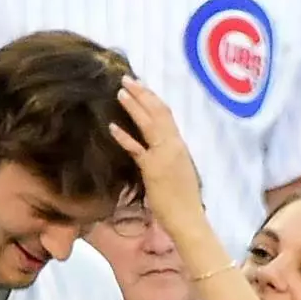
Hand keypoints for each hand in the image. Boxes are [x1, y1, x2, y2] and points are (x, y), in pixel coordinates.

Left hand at [109, 78, 205, 240]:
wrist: (189, 220)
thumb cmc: (184, 202)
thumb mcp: (179, 173)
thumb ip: (168, 158)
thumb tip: (157, 152)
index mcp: (179, 146)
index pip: (167, 115)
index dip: (153, 98)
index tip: (142, 87)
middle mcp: (174, 145)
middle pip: (158, 112)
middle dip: (142, 94)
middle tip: (127, 79)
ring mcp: (164, 156)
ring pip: (149, 123)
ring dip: (134, 106)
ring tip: (120, 92)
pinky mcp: (153, 169)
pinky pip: (137, 149)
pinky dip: (124, 137)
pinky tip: (112, 127)